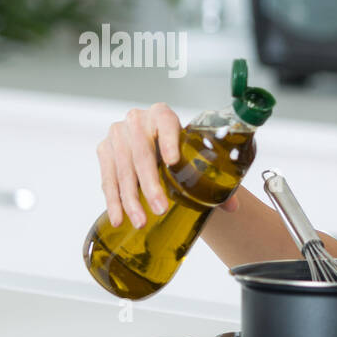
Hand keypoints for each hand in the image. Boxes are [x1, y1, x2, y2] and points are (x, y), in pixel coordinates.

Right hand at [96, 103, 239, 228]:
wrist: (155, 143)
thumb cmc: (179, 149)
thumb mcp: (192, 155)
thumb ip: (212, 178)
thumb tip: (233, 206)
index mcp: (163, 114)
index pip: (166, 124)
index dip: (169, 142)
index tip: (173, 161)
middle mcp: (136, 120)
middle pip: (142, 154)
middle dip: (150, 184)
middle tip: (160, 208)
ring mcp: (117, 134)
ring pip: (122, 170)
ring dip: (130, 199)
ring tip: (141, 221)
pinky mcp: (104, 150)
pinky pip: (107, 178)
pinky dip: (113, 200)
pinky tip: (119, 218)